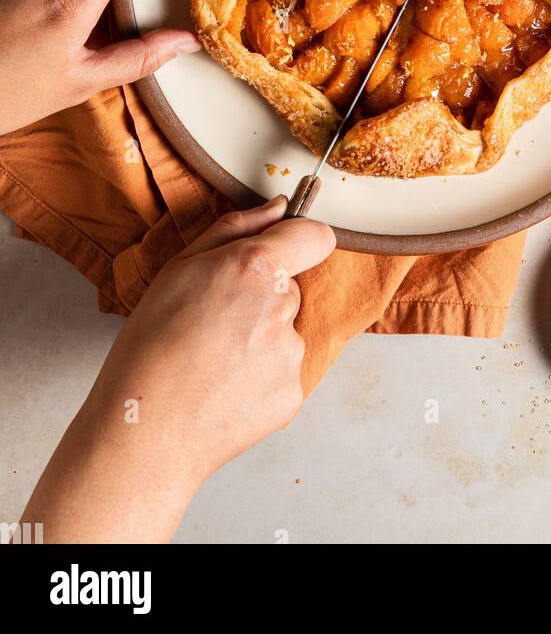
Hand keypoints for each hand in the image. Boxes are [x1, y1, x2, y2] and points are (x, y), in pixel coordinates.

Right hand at [21, 197, 335, 542]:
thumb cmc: (149, 348)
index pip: (315, 236)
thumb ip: (236, 229)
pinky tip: (223, 388)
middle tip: (213, 324)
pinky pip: (283, 372)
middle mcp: (281, 307)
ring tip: (212, 362)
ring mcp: (290, 354)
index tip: (285, 251)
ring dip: (260, 340)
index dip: (300, 240)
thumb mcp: (177, 269)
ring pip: (285, 331)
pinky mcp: (292, 394)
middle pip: (290, 288)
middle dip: (261, 298)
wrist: (144, 433)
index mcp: (255, 268)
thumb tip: (278, 207)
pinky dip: (260, 378)